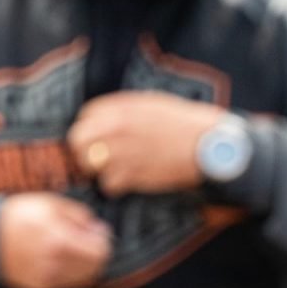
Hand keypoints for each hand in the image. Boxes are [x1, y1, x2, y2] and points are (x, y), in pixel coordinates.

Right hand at [0, 193, 111, 287]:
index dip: (102, 239)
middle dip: (94, 252)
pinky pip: (66, 284)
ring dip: (82, 263)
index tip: (96, 231)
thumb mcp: (47, 202)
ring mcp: (48, 279)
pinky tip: (56, 257)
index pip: (100, 251)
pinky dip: (67, 271)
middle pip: (95, 267)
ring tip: (69, 248)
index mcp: (59, 240)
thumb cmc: (16, 216)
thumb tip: (96, 227)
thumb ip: (77, 213)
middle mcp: (55, 264)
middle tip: (84, 239)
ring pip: (82, 278)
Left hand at [67, 91, 224, 196]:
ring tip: (111, 167)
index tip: (98, 133)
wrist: (209, 145)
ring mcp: (122, 153)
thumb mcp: (148, 103)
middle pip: (77, 139)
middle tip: (95, 153)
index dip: (90, 125)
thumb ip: (120, 109)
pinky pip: (107, 184)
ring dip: (96, 167)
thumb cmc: (181, 122)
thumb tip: (98, 117)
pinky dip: (113, 184)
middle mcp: (115, 129)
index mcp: (119, 108)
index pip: (84, 115)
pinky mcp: (133, 176)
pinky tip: (125, 180)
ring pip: (88, 163)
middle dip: (83, 147)